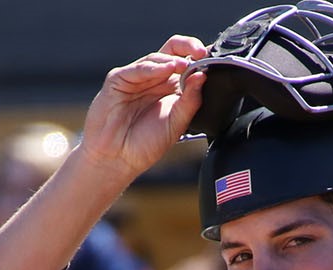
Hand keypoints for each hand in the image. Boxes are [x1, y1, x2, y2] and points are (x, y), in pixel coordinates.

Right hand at [77, 36, 208, 180]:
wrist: (117, 159)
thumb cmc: (144, 144)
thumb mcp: (176, 124)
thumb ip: (190, 101)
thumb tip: (203, 76)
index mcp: (171, 88)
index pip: (188, 62)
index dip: (200, 58)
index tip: (215, 60)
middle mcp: (155, 79)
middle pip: (173, 51)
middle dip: (188, 47)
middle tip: (201, 53)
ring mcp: (137, 77)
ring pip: (156, 57)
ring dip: (172, 60)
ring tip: (184, 65)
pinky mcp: (118, 79)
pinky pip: (137, 69)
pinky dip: (153, 67)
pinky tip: (166, 69)